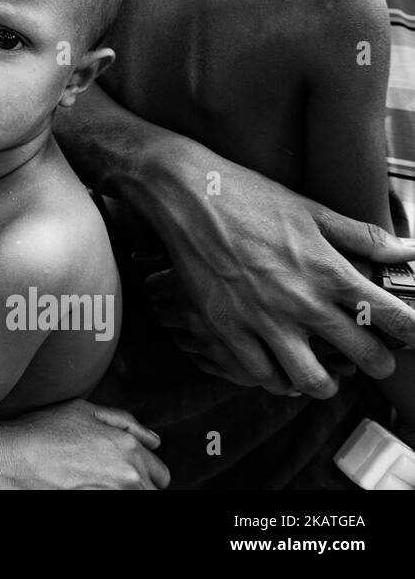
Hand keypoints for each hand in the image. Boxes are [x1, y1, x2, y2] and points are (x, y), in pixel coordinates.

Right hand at [0, 399, 168, 488]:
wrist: (12, 458)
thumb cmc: (42, 430)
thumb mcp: (82, 409)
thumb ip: (124, 421)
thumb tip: (154, 440)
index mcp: (128, 447)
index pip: (160, 473)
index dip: (147, 471)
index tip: (127, 470)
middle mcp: (127, 474)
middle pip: (153, 491)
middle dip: (140, 485)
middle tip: (111, 476)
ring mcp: (112, 493)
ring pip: (136, 497)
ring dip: (124, 490)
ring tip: (96, 480)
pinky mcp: (96, 502)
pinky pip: (115, 501)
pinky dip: (107, 493)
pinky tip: (86, 485)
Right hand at [142, 154, 414, 397]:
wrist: (187, 196)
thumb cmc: (247, 197)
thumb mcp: (310, 211)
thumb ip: (360, 236)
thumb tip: (406, 250)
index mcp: (327, 270)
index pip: (391, 316)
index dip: (411, 331)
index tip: (411, 334)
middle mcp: (300, 302)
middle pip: (362, 356)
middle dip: (378, 364)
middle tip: (375, 361)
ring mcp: (261, 320)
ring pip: (310, 381)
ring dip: (324, 382)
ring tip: (324, 374)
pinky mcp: (225, 328)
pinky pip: (259, 376)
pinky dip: (275, 379)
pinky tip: (278, 369)